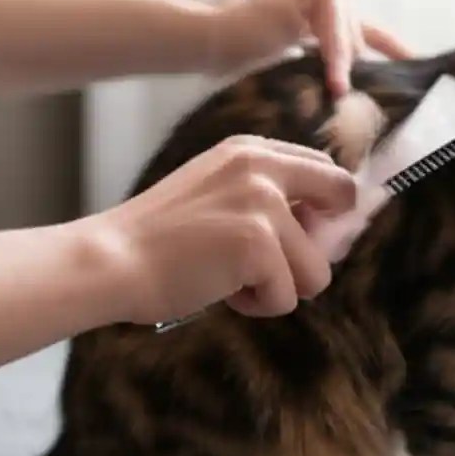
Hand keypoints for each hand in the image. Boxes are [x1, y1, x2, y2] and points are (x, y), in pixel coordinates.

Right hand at [96, 136, 356, 322]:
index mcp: (251, 150)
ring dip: (281, 287)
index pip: (325, 168)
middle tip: (279, 264)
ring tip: (234, 281)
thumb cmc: (159, 240)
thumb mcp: (217, 193)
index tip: (305, 236)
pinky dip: (258, 306)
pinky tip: (221, 291)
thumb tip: (330, 228)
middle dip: (322, 239)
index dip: (326, 208)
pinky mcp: (258, 243)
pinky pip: (288, 296)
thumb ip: (267, 195)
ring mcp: (262, 202)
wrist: (111, 261)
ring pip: (317, 268)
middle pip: (343, 197)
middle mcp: (262, 166)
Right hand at [210, 0, 411, 96]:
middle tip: (339, 91)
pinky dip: (334, 55)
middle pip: (361, 44)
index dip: (396, 52)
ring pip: (351, 40)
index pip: (374, 35)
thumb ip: (330, 68)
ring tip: (336, 90)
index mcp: (332, 11)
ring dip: (341, 66)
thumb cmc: (248, 57)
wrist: (211, 38)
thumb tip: (361, 93)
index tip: (421, 69)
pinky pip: (334, 30)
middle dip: (350, 69)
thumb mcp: (301, 64)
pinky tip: (333, 79)